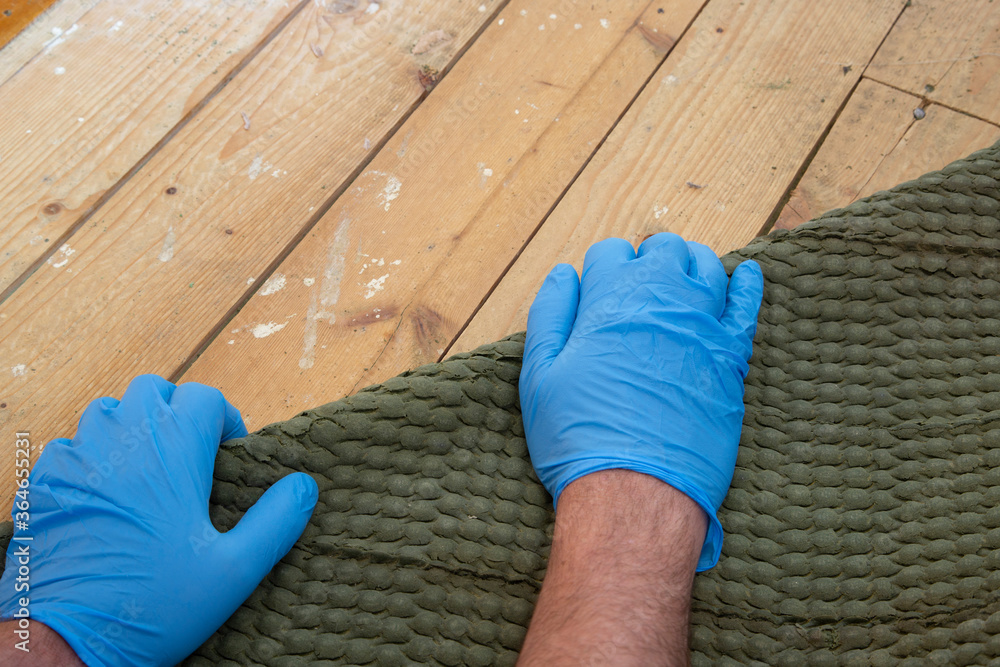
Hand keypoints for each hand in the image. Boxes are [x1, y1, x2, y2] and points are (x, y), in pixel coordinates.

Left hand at [0, 375, 318, 665]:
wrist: (68, 640)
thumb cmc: (154, 605)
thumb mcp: (234, 570)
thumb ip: (276, 521)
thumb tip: (304, 486)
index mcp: (173, 449)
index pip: (205, 397)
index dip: (224, 419)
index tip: (229, 452)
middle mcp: (122, 439)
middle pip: (154, 390)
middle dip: (178, 411)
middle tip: (191, 453)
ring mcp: (75, 457)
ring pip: (108, 411)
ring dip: (133, 427)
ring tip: (148, 468)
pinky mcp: (43, 483)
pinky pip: (69, 447)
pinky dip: (91, 458)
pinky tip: (104, 495)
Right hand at [519, 233, 762, 570]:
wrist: (635, 491)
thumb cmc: (579, 436)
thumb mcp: (540, 374)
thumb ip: (551, 315)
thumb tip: (564, 274)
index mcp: (610, 298)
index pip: (610, 252)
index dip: (601, 269)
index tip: (599, 291)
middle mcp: (661, 299)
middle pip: (662, 250)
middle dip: (647, 258)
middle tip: (638, 284)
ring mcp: (702, 325)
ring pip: (705, 267)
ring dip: (690, 263)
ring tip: (680, 277)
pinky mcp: (731, 357)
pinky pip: (747, 305)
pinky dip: (748, 284)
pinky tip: (746, 275)